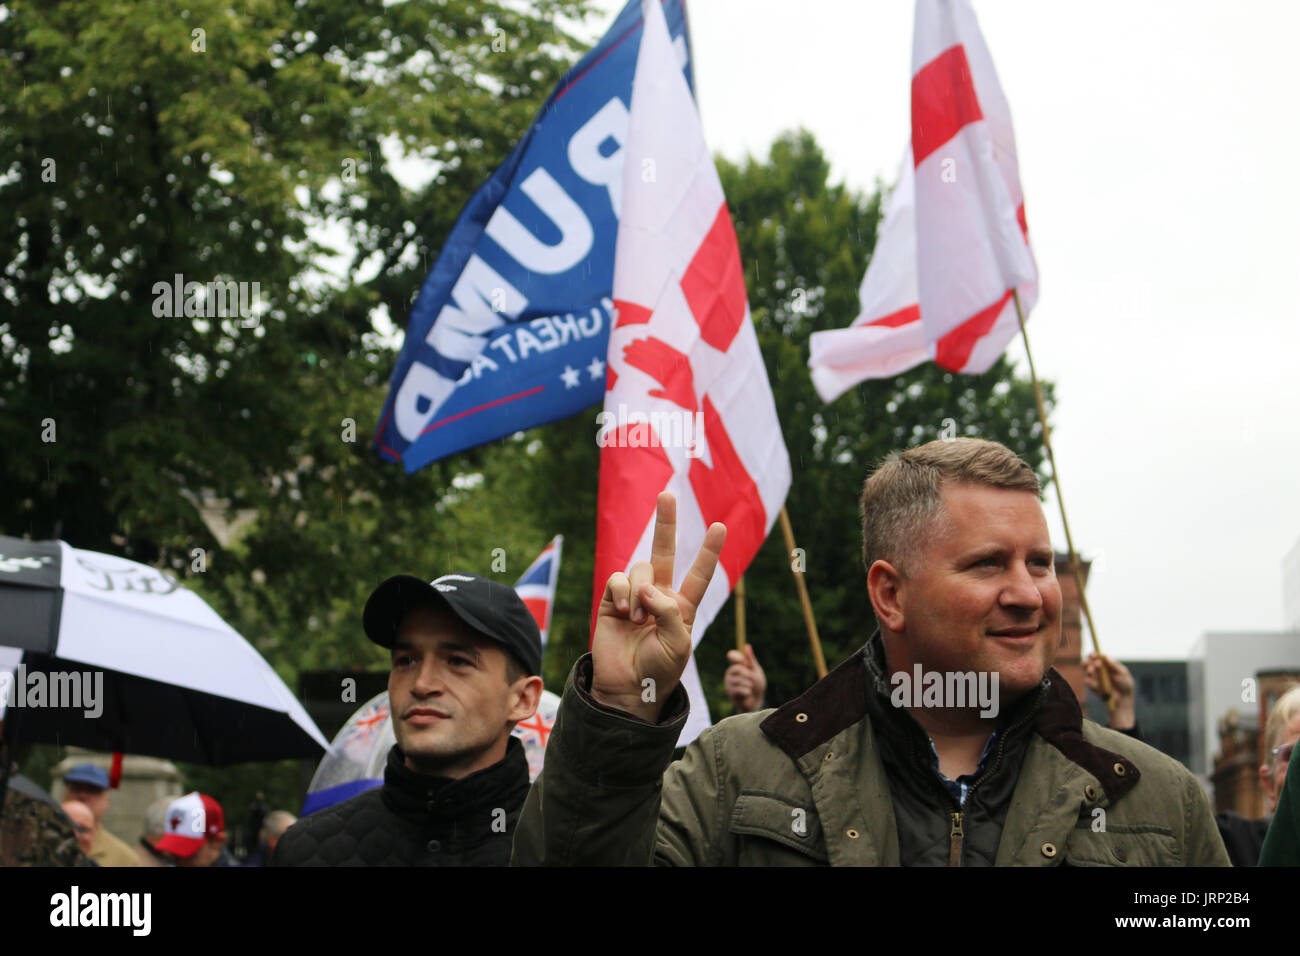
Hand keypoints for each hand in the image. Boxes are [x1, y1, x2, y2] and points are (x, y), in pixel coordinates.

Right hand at [591, 492, 725, 721]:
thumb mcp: (679, 644)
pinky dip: (622, 592)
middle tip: (667, 494)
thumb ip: (670, 612)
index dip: (709, 551)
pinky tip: (624, 612)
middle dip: (665, 523)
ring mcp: (634, 597)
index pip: (700, 574)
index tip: (720, 526)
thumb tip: (649, 588)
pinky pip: (617, 580)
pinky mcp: (611, 601)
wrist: (628, 689)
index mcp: (683, 607)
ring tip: (638, 618)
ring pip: (639, 569)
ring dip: (641, 590)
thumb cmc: (660, 671)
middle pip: (665, 552)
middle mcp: (659, 596)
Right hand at [725, 643, 765, 713]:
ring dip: (749, 684)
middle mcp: (730, 673)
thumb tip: (747, 645)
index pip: (732, 655)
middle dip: (749, 675)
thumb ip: (751, 660)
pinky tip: (747, 694)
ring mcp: (728, 683)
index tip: (745, 663)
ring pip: (740, 679)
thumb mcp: (756, 671)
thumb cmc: (757, 685)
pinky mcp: (730, 693)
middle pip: (738, 668)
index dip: (739, 658)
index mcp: (736, 665)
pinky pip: (740, 689)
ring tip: (750, 688)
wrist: (757, 701)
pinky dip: (748, 692)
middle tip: (752, 680)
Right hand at [1083, 653, 1135, 728]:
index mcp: (1105, 664)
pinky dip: (1091, 682)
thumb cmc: (1125, 684)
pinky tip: (1096, 684)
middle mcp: (1097, 670)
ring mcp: (1094, 678)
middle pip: (1087, 662)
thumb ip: (1114, 666)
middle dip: (1087, 661)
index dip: (1093, 654)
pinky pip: (1088, 682)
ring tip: (1092, 671)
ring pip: (1086, 671)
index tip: (1094, 655)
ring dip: (1088, 670)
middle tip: (1093, 664)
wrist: (1124, 700)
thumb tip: (1105, 656)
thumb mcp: (1124, 674)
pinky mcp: (1092, 687)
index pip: (1096, 656)